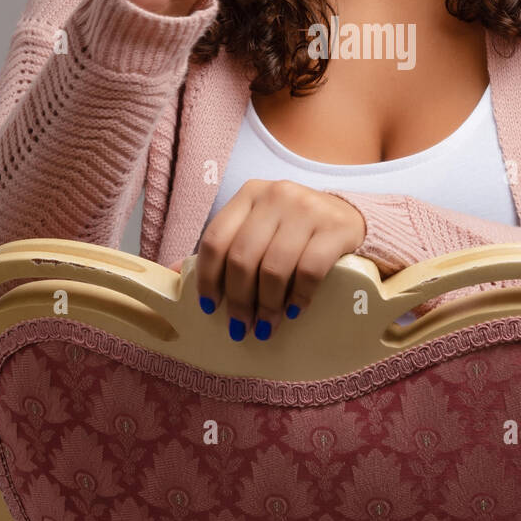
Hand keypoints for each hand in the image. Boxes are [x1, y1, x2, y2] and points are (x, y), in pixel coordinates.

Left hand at [168, 180, 365, 340]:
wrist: (351, 217)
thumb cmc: (295, 230)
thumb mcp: (258, 229)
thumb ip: (224, 248)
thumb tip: (170, 275)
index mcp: (249, 195)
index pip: (216, 239)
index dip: (207, 278)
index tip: (210, 308)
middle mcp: (276, 195)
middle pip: (242, 258)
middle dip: (238, 300)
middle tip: (240, 326)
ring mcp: (308, 209)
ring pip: (274, 268)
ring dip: (266, 305)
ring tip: (265, 326)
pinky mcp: (336, 228)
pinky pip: (309, 271)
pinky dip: (298, 297)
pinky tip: (294, 311)